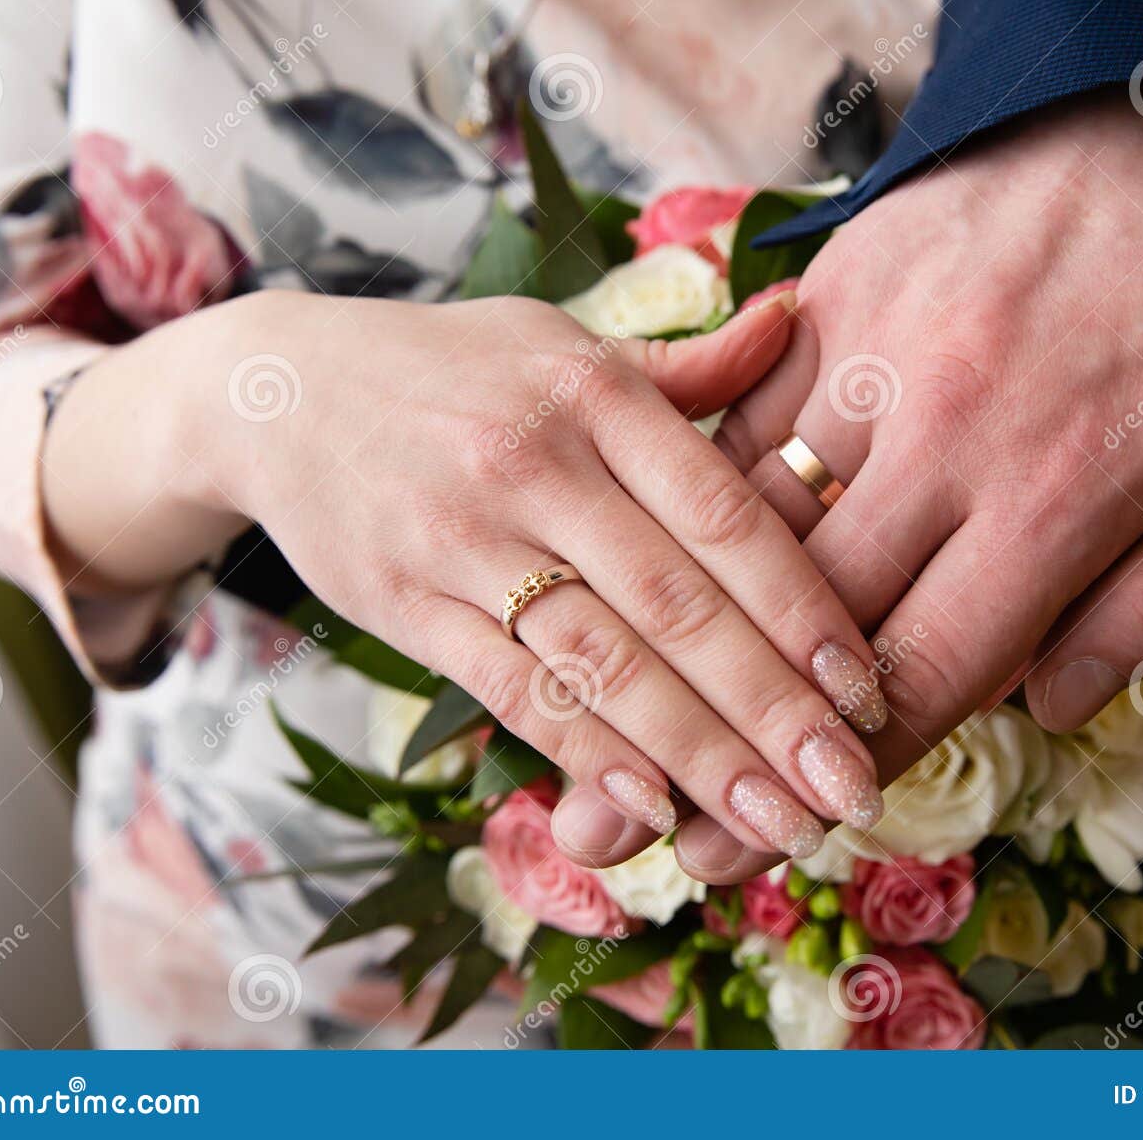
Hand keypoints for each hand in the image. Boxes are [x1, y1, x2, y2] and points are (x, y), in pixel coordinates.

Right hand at [44, 290, 890, 858]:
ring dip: (696, 754)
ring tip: (776, 824)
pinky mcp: (406, 606)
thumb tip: (793, 318)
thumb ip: (686, 363)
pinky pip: (508, 690)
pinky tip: (649, 807)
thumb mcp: (563, 342)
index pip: (721, 514)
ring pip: (601, 662)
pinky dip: (581, 750)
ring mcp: (464, 542)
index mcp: (594, 396)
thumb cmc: (451, 368)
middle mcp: (536, 468)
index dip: (801, 606)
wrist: (276, 394)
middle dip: (772, 708)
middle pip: (675, 604)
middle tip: (849, 786)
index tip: (866, 684)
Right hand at [632, 89, 1142, 880]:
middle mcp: (941, 435)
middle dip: (753, 733)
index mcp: (1057, 491)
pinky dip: (707, 499)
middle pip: (815, 618)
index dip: (859, 761)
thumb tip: (1045, 705)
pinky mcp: (826, 300)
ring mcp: (868, 360)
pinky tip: (673, 560)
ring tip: (657, 720)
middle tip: (696, 816)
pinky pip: (739, 419)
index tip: (802, 820)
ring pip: (751, 524)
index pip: (930, 665)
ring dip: (706, 627)